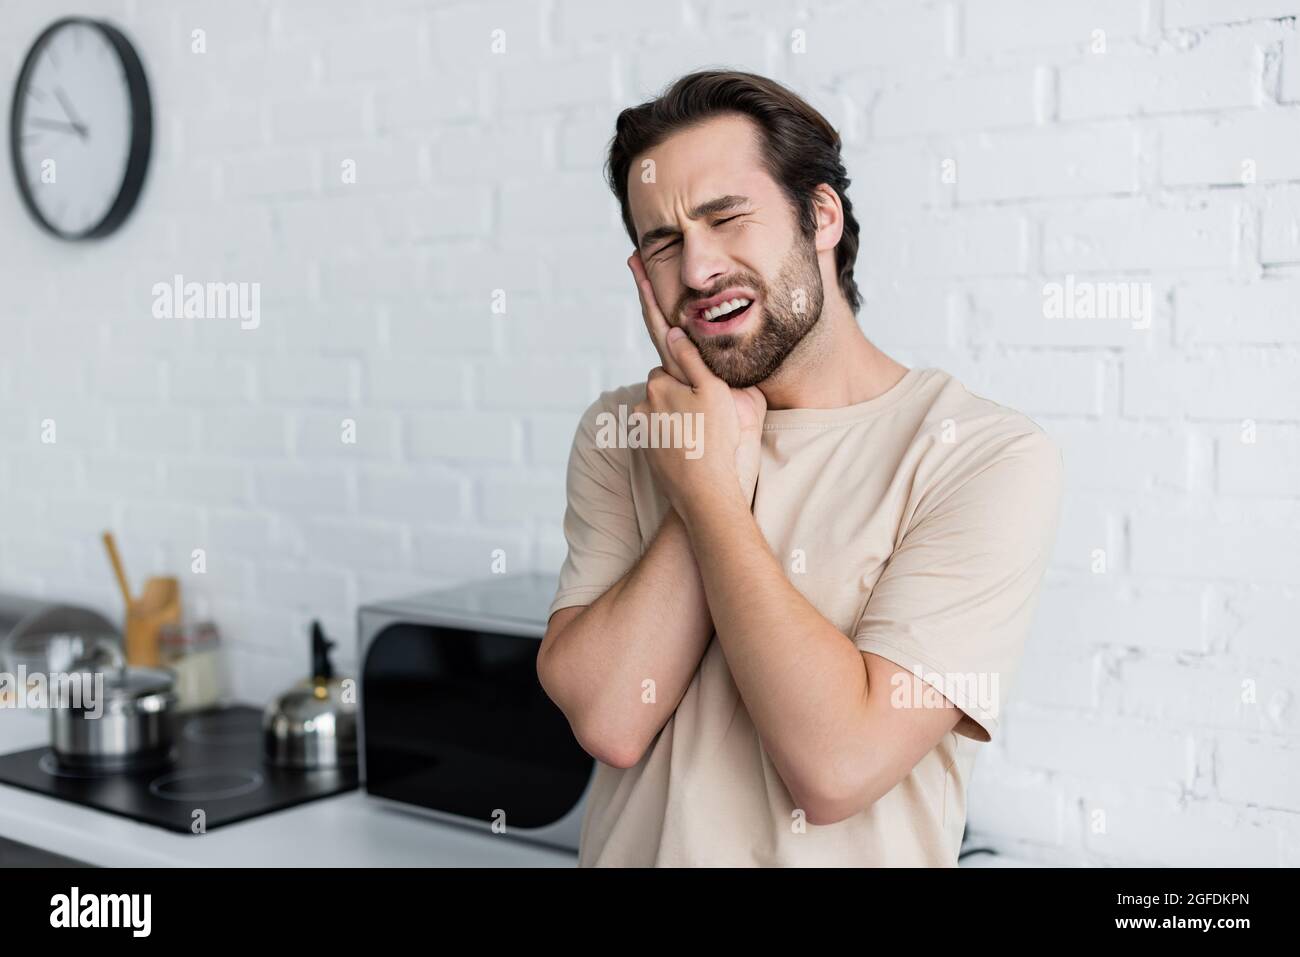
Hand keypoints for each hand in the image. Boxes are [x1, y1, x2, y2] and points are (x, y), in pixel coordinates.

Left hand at [637, 328, 757, 521]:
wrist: (703, 489)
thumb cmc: (713, 437)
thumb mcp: (712, 389)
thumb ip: (691, 358)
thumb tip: (673, 332)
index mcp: (656, 387)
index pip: (666, 367)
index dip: (685, 375)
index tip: (700, 387)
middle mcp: (642, 408)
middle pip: (660, 392)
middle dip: (677, 396)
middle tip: (705, 410)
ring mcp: (643, 434)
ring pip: (660, 415)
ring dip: (675, 418)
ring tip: (701, 432)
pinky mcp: (648, 455)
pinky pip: (660, 437)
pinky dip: (673, 439)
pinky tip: (693, 447)